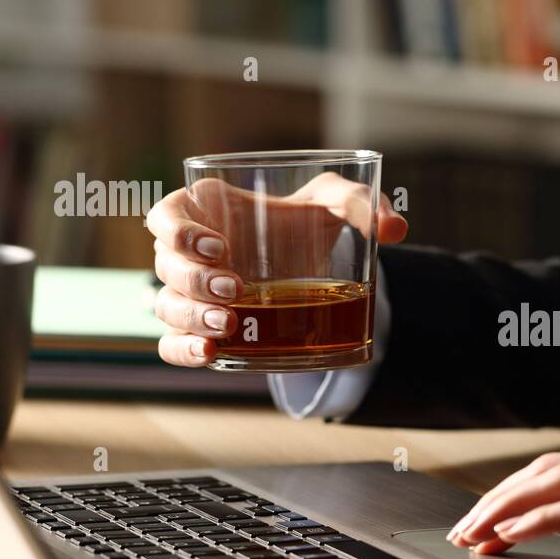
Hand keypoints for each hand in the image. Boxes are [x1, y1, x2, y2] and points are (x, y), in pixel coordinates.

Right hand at [146, 174, 407, 366]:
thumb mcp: (334, 204)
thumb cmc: (309, 225)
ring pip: (166, 305)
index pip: (166, 216)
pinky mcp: (202, 329)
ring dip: (189, 316)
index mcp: (206, 211)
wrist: (313, 269)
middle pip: (167, 265)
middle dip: (195, 281)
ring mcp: (193, 295)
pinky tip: (208, 354)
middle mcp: (190, 253)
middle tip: (237, 291)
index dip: (179, 233)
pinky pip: (173, 343)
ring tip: (228, 324)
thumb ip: (361, 204)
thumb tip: (394, 229)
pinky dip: (182, 350)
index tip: (220, 247)